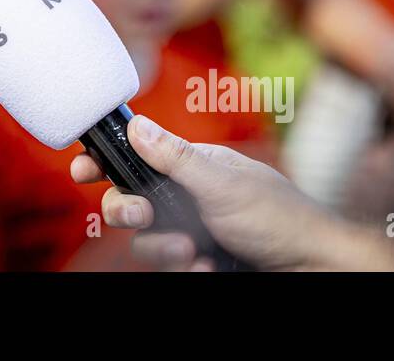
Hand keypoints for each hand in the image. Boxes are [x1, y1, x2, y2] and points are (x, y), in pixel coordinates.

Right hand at [70, 114, 343, 270]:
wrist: (312, 268)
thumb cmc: (278, 216)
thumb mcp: (222, 182)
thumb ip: (175, 157)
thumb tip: (135, 123)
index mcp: (191, 165)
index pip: (137, 155)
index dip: (105, 161)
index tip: (81, 170)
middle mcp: (186, 196)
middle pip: (129, 200)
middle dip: (127, 210)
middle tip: (141, 216)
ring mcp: (191, 230)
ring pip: (145, 240)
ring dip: (163, 249)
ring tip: (193, 253)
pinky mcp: (198, 261)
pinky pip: (169, 267)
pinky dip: (187, 270)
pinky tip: (209, 266)